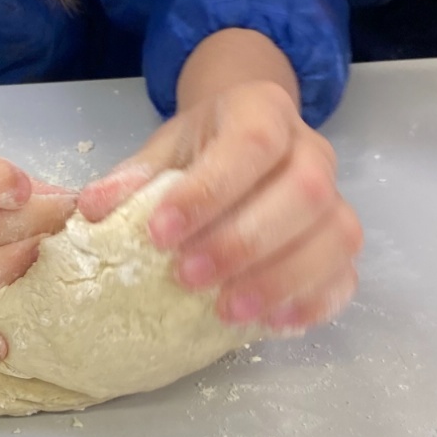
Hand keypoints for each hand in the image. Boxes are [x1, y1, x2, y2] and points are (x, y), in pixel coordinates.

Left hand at [78, 34, 361, 332]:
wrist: (246, 138)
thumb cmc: (201, 150)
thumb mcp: (162, 149)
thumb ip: (133, 178)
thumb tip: (90, 210)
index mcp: (264, 112)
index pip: (252, 144)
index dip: (209, 191)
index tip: (160, 233)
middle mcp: (312, 150)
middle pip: (304, 192)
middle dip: (244, 241)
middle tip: (187, 277)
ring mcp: (336, 198)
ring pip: (336, 236)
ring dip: (280, 279)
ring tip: (225, 310)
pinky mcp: (340, 244)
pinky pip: (346, 276)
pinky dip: (312, 303)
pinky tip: (270, 324)